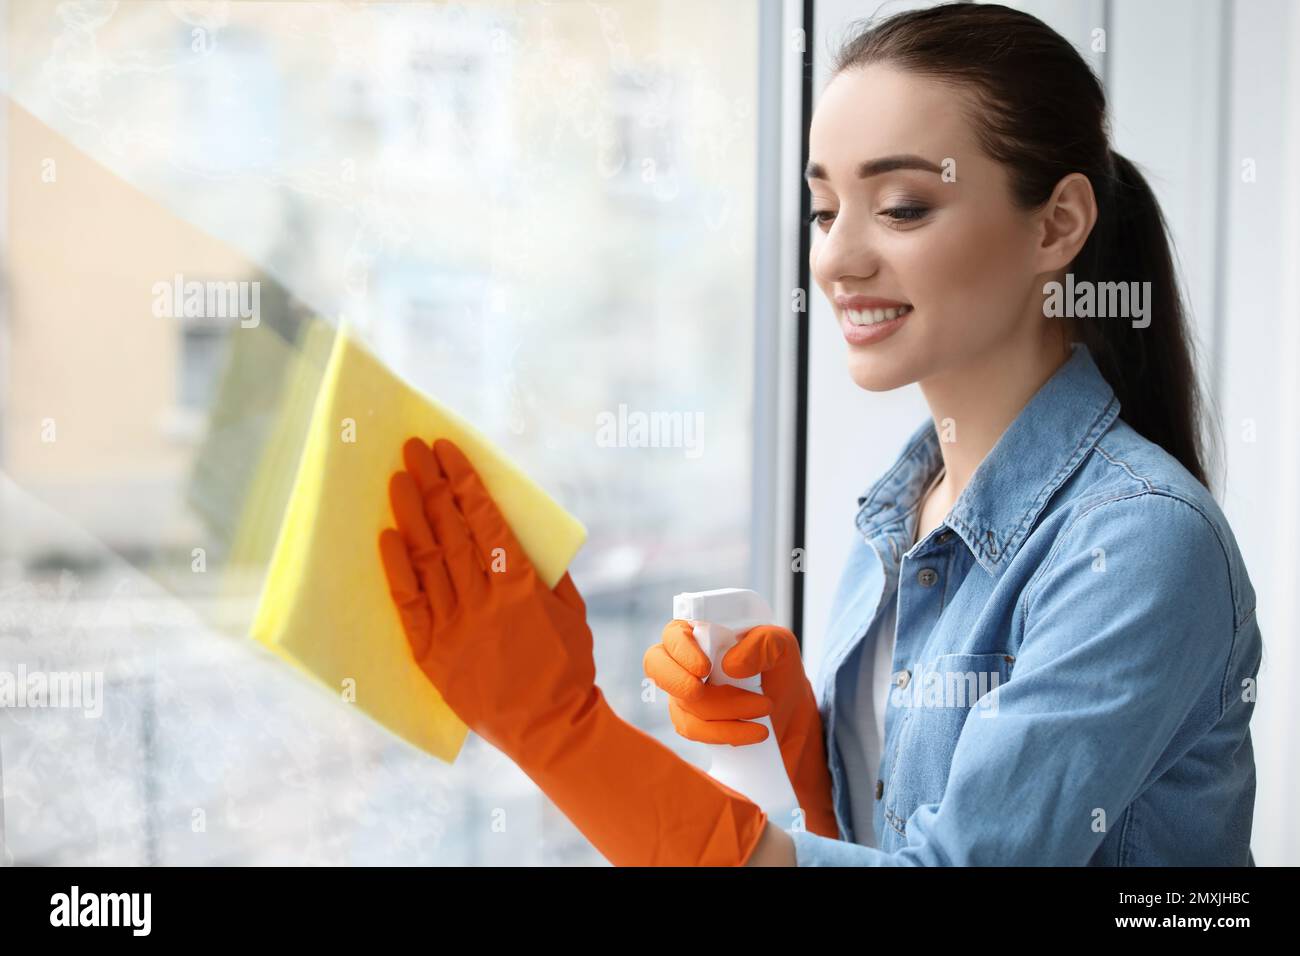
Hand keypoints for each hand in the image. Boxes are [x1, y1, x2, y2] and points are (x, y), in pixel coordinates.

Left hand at [378, 436, 770, 864]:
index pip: (485, 518)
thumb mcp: (571, 610)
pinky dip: (397, 569)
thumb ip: (547, 571)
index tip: (446, 449)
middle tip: (412, 449)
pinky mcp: (434, 655)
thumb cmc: (569, 668)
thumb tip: (518, 531)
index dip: (463, 480)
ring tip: (397, 479)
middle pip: (451, 529)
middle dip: (431, 484)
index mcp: (522, 585)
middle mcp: (484, 601)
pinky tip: (388, 537)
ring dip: (410, 515)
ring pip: (427, 560)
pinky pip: (409, 605)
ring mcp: (456, 628)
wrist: (551, 730)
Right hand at [644, 620, 838, 836]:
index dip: (681, 650)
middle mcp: (683, 661)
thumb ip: (762, 644)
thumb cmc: (776, 666)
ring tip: (765, 707)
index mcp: (700, 632)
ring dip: (724, 711)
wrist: (787, 706)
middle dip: (676, 682)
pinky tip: (755, 731)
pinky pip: (696, 731)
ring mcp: (683, 693)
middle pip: (656, 666)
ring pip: (683, 705)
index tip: (704, 669)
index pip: (673, 634)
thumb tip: (730, 665)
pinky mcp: (691, 721)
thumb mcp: (781, 646)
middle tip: (700, 691)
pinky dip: (727, 733)